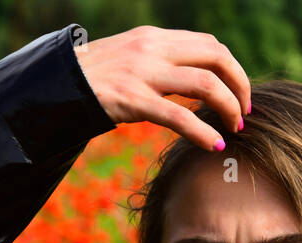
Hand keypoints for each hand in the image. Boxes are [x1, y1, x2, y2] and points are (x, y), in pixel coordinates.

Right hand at [73, 25, 251, 151]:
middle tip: (245, 112)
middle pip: (216, 58)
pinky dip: (203, 132)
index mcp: (155, 38)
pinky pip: (179, 116)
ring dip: (228, 108)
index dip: (233, 69)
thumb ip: (161, 63)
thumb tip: (195, 82)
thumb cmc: (95, 79)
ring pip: (205, 85)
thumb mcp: (131, 58)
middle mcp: (153, 49)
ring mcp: (143, 73)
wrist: (57, 84)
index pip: (210, 45)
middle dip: (240, 86)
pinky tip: (215, 145)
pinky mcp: (133, 99)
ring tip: (235, 128)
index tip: (240, 93)